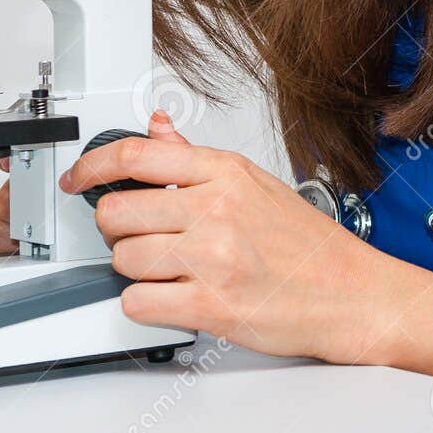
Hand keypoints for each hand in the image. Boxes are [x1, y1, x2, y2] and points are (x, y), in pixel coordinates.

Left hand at [64, 110, 397, 363]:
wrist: (354, 295)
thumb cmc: (309, 246)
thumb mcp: (255, 184)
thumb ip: (195, 159)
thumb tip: (157, 127)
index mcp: (224, 173)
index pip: (136, 155)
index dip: (92, 166)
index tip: (77, 178)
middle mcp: (216, 209)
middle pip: (117, 211)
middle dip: (119, 229)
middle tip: (143, 237)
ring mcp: (212, 258)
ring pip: (123, 259)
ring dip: (135, 270)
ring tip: (170, 271)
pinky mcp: (211, 306)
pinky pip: (138, 303)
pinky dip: (146, 305)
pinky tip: (173, 297)